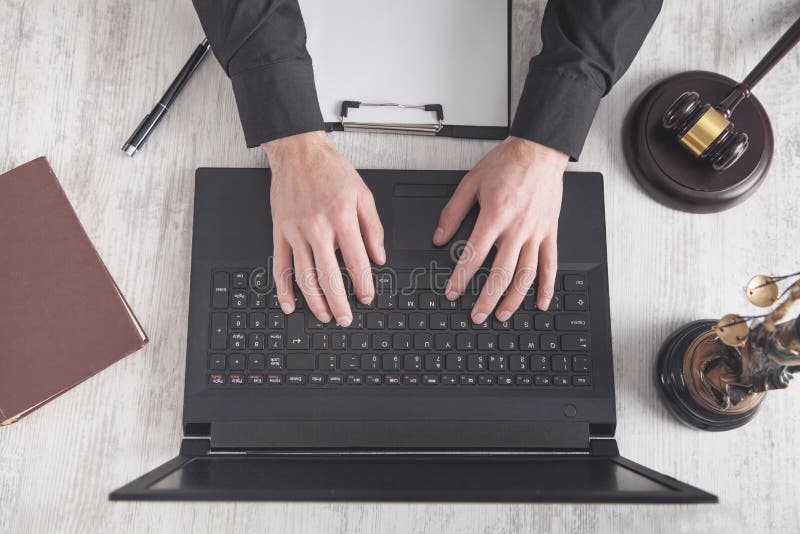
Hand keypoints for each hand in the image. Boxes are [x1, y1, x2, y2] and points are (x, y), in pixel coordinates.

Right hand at [264, 131, 384, 326]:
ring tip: (325, 316)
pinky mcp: (279, 232)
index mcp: (341, 217)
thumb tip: (379, 257)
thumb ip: (373, 228)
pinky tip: (290, 304)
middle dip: (339, 303)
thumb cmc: (331, 171)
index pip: (356, 260)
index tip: (367, 298)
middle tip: (346, 319)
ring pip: (304, 275)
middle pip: (329, 275)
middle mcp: (317, 227)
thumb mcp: (363, 194)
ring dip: (315, 301)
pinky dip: (283, 288)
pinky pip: (280, 266)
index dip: (363, 284)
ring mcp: (295, 231)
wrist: (298, 152)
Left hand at [434, 136, 567, 322]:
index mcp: (494, 217)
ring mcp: (536, 233)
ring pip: (525, 274)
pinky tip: (540, 303)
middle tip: (476, 315)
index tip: (452, 292)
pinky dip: (547, 286)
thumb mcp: (471, 183)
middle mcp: (517, 228)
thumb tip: (439, 237)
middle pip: (501, 273)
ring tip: (502, 315)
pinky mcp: (550, 232)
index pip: (474, 256)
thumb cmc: (507, 163)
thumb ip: (453, 212)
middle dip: (486, 299)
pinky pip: (550, 264)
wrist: (539, 150)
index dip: (460, 278)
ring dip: (513, 299)